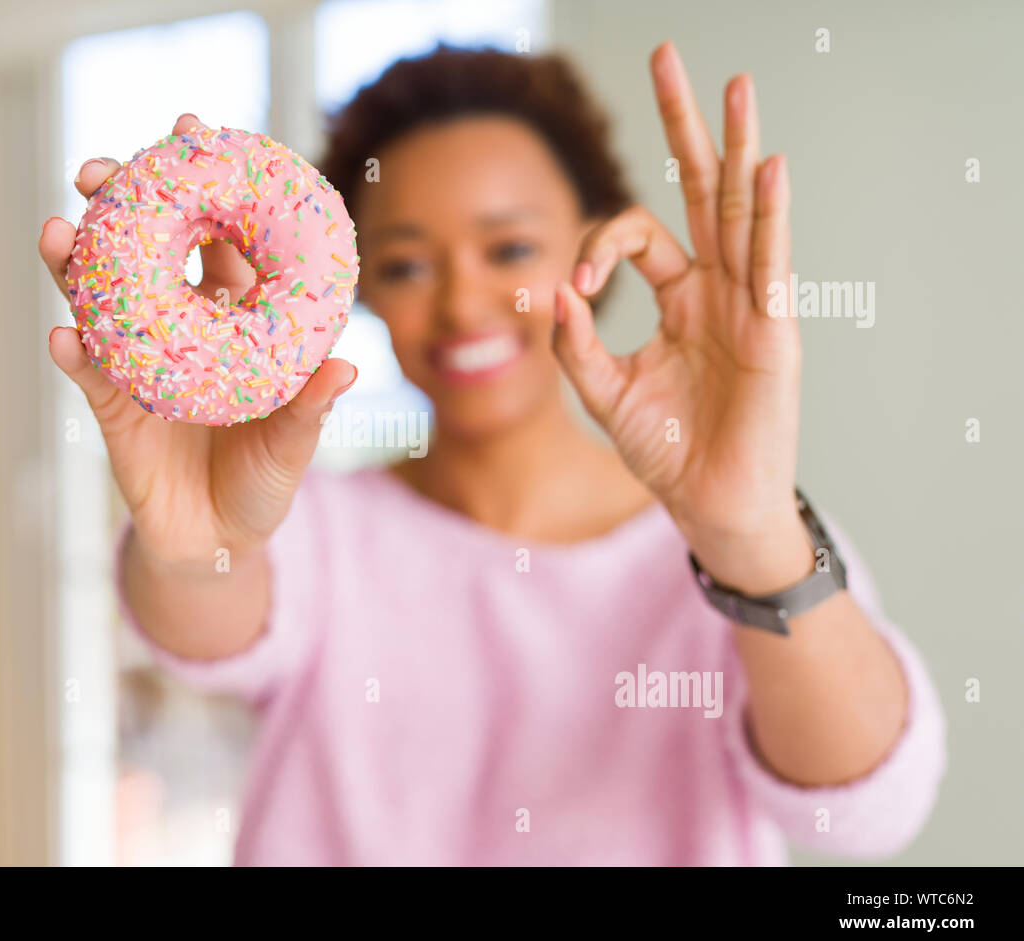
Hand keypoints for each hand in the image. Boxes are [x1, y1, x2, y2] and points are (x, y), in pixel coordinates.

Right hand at [38, 113, 357, 566]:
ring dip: (77, 267)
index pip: (217, 239)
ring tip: (59, 233)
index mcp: (230, 321)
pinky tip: (63, 335)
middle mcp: (179, 330)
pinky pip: (89, 375)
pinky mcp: (112, 409)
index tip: (190, 130)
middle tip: (98, 171)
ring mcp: (139, 364)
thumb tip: (346, 368)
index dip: (204, 188)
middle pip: (144, 253)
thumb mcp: (293, 445)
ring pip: (102, 301)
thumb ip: (310, 410)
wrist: (218, 541)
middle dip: (118, 206)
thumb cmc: (263, 482)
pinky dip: (75, 354)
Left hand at [552, 43, 811, 591]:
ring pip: (739, 212)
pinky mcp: (772, 330)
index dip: (599, 245)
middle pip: (699, 191)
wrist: (708, 502)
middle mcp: (714, 287)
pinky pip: (769, 263)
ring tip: (738, 89)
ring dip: (737, 150)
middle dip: (685, 127)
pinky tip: (765, 167)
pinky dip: (767, 217)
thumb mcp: (605, 394)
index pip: (639, 235)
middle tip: (670, 58)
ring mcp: (747, 303)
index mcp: (677, 297)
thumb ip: (576, 347)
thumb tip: (548, 292)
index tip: (576, 283)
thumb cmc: (665, 449)